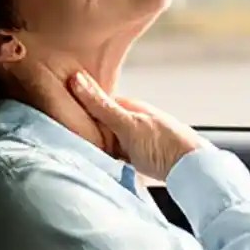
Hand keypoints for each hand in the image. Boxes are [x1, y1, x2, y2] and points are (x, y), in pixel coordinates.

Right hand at [69, 72, 206, 180]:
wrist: (193, 171)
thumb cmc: (164, 145)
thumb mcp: (127, 124)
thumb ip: (101, 106)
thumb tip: (76, 78)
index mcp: (128, 106)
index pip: (94, 103)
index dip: (75, 109)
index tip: (57, 116)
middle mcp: (131, 119)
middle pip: (98, 123)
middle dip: (85, 129)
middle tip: (66, 140)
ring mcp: (134, 138)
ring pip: (105, 140)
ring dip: (95, 146)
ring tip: (79, 153)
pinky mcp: (138, 156)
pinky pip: (114, 155)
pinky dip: (106, 158)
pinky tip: (99, 164)